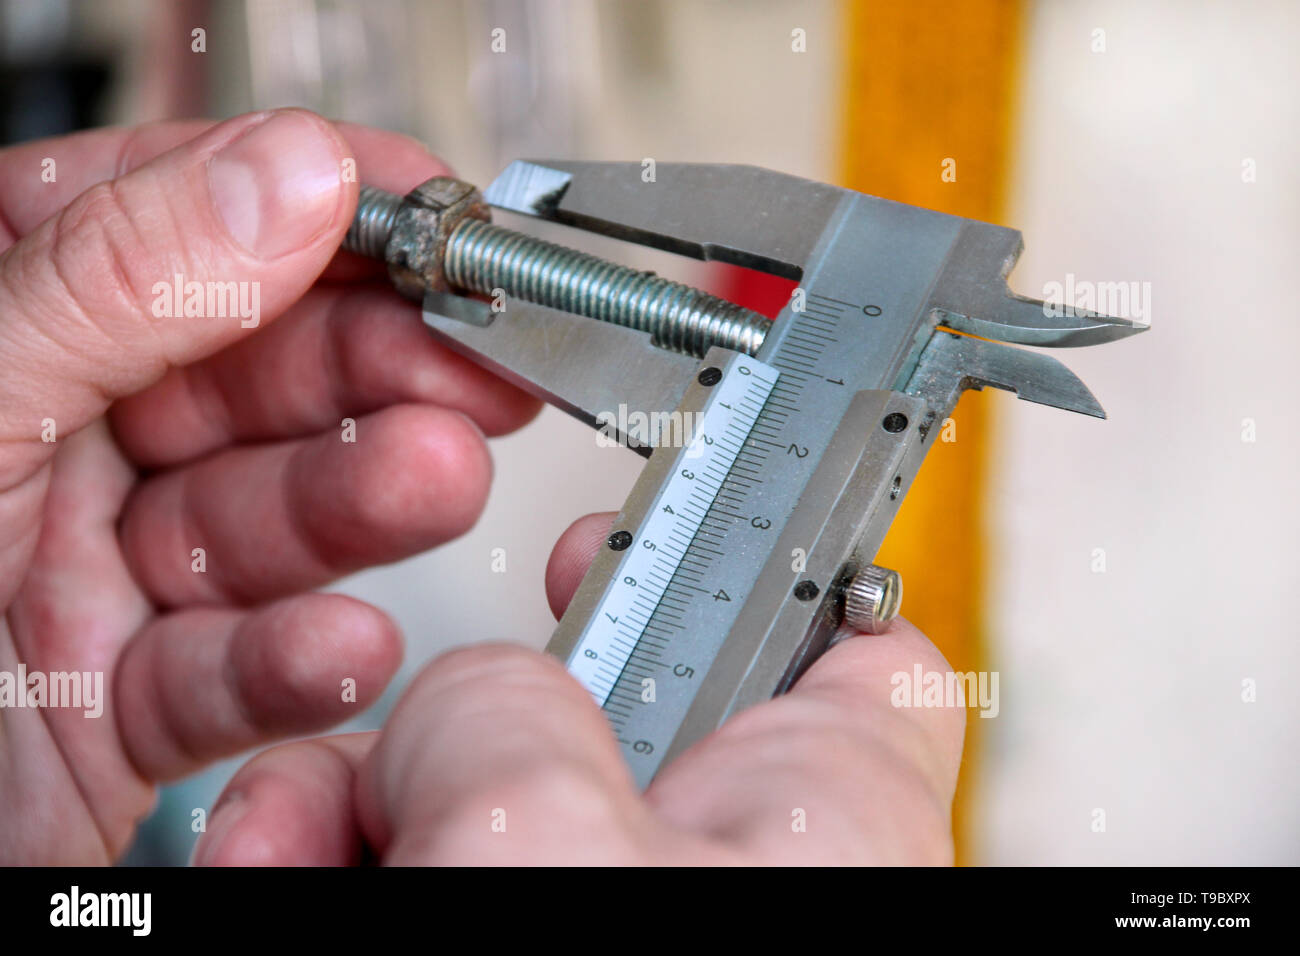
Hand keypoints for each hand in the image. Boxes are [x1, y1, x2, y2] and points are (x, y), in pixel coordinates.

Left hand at [0, 110, 538, 862]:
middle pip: (253, 375)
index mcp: (3, 323)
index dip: (312, 201)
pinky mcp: (125, 695)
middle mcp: (55, 437)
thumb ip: (116, 285)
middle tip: (471, 358)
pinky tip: (342, 642)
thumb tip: (288, 181)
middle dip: (375, 366)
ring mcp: (96, 566)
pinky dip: (296, 665)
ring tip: (433, 478)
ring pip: (264, 519)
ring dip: (361, 504)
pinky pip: (230, 671)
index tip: (423, 209)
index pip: (175, 219)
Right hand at [194, 514, 964, 864]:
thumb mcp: (557, 843)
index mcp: (819, 805)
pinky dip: (356, 869)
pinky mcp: (545, 939)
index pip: (850, 630)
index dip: (769, 553)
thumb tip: (456, 709)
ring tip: (293, 849)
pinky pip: (446, 876)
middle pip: (603, 710)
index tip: (696, 504)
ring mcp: (639, 913)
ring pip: (494, 809)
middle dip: (458, 715)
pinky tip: (297, 877)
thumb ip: (503, 714)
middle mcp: (737, 866)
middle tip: (389, 748)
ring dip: (361, 813)